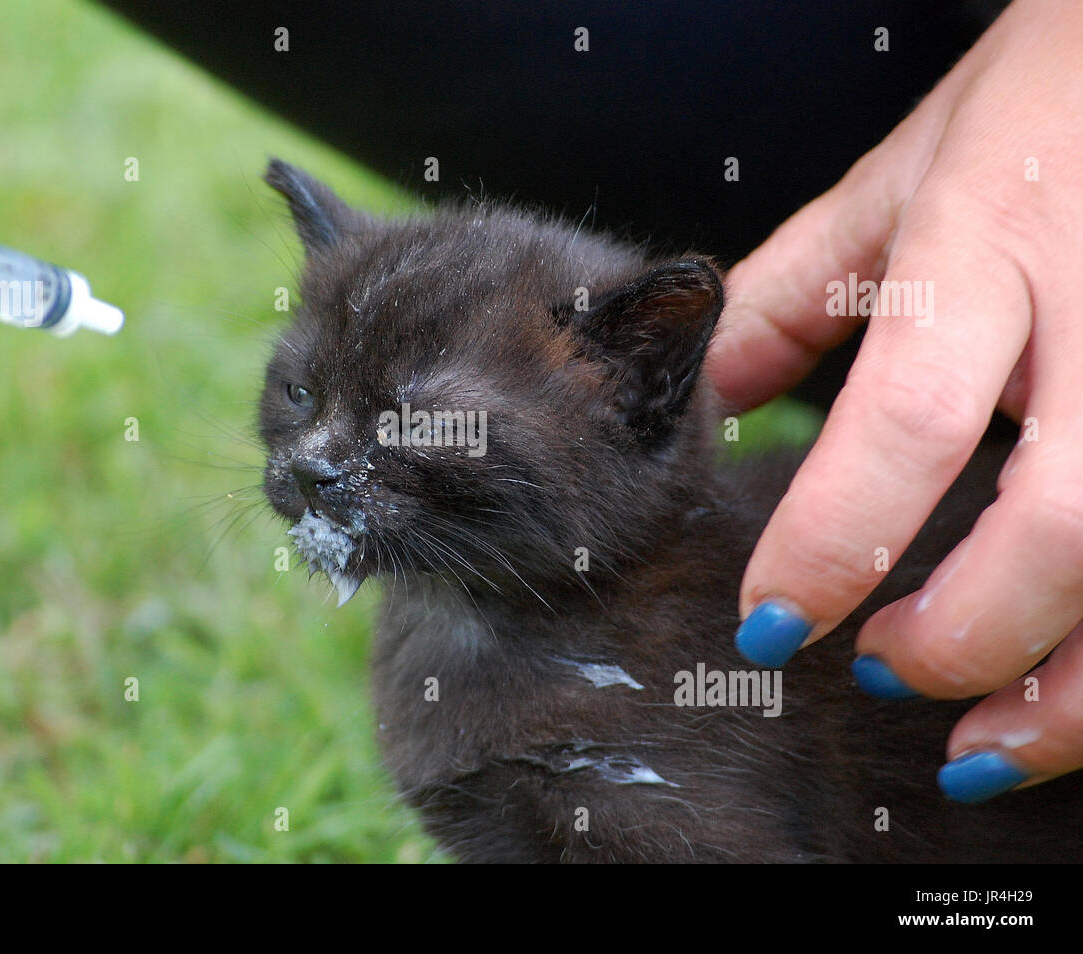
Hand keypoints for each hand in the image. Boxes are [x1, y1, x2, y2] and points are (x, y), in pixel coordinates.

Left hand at [710, 0, 1082, 803]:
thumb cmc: (1033, 109)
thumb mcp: (895, 185)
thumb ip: (788, 298)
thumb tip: (705, 401)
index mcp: (988, 250)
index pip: (906, 421)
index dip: (833, 543)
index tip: (769, 621)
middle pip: (1065, 524)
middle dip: (967, 638)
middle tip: (884, 674)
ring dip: (1076, 695)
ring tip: (986, 747)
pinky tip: (1077, 692)